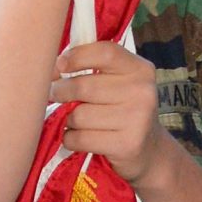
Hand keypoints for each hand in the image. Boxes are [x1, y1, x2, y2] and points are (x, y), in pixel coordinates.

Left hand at [54, 41, 170, 183]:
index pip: (105, 52)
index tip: (59, 66)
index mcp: (140, 69)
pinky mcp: (126, 145)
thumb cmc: (122, 108)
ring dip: (68, 120)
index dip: (76, 56)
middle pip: (84, 86)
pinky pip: (80, 139)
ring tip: (77, 121)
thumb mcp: (119, 81)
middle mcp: (142, 91)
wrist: (148, 148)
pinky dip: (71, 139)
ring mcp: (137, 119)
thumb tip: (53, 68)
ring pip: (79, 115)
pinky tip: (79, 138)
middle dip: (60, 92)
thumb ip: (94, 68)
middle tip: (55, 95)